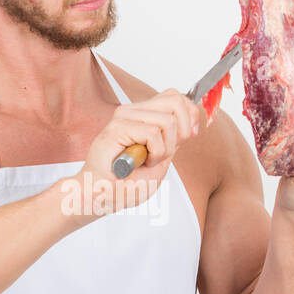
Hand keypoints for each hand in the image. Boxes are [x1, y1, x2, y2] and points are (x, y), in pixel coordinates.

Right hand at [64, 89, 202, 219]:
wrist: (102, 196)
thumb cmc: (126, 183)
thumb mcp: (162, 158)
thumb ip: (174, 138)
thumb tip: (189, 122)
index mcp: (142, 115)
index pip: (174, 97)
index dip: (190, 114)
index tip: (191, 134)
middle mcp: (133, 112)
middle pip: (176, 101)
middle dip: (183, 130)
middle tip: (168, 151)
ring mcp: (124, 117)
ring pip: (168, 120)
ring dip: (165, 149)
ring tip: (148, 161)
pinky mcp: (117, 126)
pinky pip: (153, 133)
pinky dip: (155, 154)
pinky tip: (141, 162)